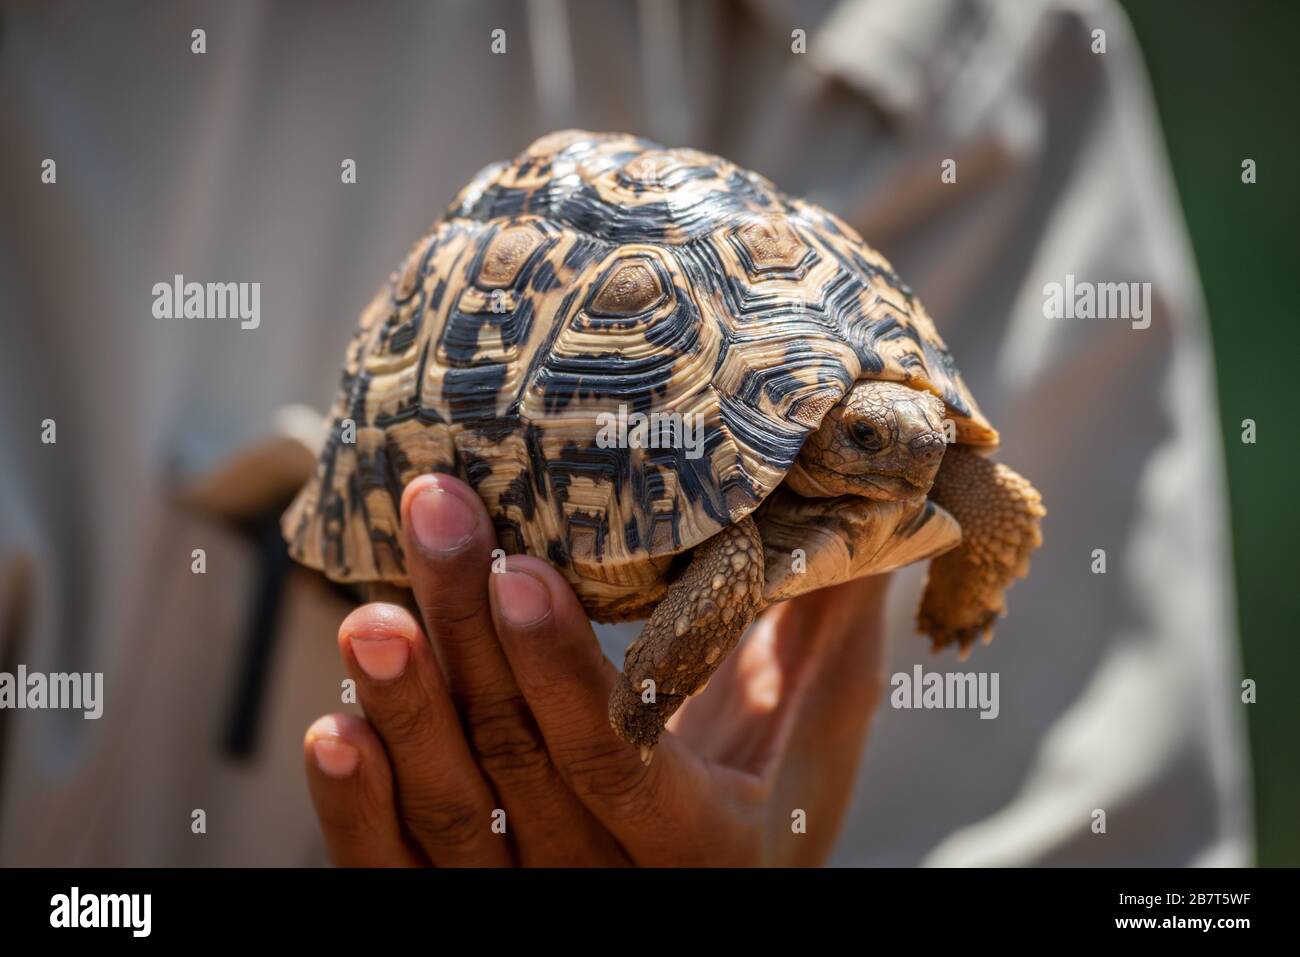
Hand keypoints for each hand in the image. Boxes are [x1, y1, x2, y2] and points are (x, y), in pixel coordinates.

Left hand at [303, 474, 890, 865]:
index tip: (521, 568)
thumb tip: (864, 498)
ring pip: (450, 815)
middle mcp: (609, 882)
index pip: (616, 758)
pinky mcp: (466, 903)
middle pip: (519, 761)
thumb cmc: (771, 803)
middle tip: (436, 517)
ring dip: (404, 709)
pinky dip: (355, 807)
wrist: (720, 890)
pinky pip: (396, 871)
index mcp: (703, 844)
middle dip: (468, 637)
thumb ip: (827, 630)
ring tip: (370, 613)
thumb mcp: (815, 730)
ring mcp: (530, 897)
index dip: (562, 669)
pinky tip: (332, 725)